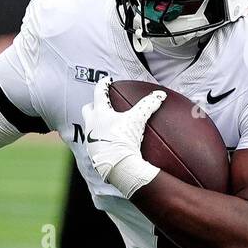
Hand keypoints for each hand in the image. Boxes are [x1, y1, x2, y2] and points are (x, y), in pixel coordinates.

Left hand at [79, 76, 165, 198]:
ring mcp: (89, 139)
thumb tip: (160, 95)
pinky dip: (99, 139)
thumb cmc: (125, 141)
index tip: (107, 80)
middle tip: (103, 104)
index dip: (104, 84)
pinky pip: (93, 142)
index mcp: (100, 114)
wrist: (118, 166)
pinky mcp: (92, 153)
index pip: (99, 92)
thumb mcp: (137, 120)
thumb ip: (148, 105)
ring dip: (95, 123)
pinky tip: (107, 142)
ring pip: (89, 126)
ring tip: (105, 124)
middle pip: (87, 109)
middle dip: (94, 104)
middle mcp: (91, 125)